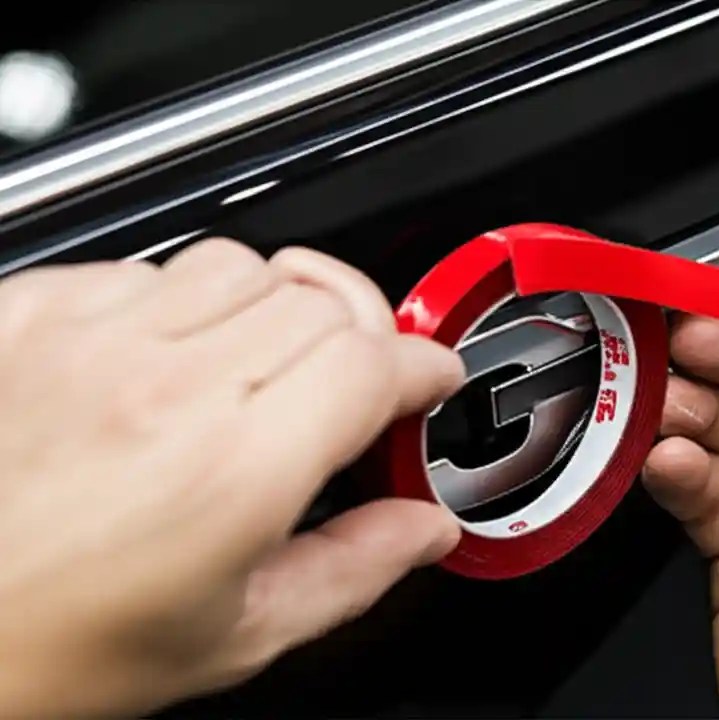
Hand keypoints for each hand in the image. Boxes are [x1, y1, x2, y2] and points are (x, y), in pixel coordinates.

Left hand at [0, 239, 463, 717]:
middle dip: (356, 341)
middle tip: (344, 390)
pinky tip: (161, 366)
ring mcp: (90, 341)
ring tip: (247, 375)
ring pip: (238, 265)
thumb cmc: (52, 649)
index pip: (374, 361)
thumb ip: (356, 571)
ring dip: (268, 311)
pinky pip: (141, 267)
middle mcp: (163, 386)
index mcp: (232, 469)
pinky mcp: (27, 316)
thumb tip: (423, 529)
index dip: (423, 365)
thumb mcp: (236, 636)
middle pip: (320, 299)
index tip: (428, 380)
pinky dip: (173, 304)